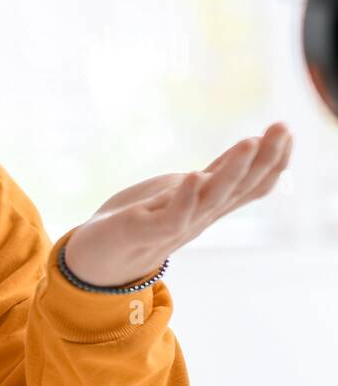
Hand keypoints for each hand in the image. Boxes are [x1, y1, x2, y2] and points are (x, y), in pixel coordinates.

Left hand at [63, 122, 293, 287]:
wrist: (96, 258)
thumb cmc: (141, 220)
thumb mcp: (183, 191)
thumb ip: (213, 177)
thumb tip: (249, 150)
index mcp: (208, 206)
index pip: (249, 185)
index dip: (271, 161)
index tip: (288, 130)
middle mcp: (199, 216)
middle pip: (239, 188)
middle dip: (264, 158)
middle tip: (284, 127)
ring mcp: (174, 225)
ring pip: (211, 199)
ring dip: (231, 171)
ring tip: (250, 142)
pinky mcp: (145, 231)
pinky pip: (171, 217)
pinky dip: (184, 198)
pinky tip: (193, 177)